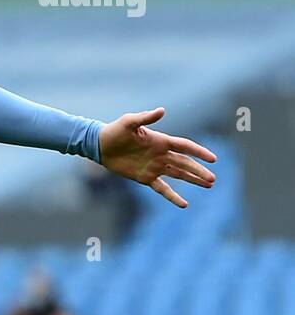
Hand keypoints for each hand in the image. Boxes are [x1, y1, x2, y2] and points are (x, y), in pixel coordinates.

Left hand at [98, 108, 216, 207]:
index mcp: (161, 141)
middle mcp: (161, 155)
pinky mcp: (145, 178)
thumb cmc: (115, 131)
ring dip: (193, 180)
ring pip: (179, 175)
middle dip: (199, 171)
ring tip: (209, 185)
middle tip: (213, 179)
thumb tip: (162, 110)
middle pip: (185, 163)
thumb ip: (146, 118)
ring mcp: (155, 167)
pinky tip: (184, 204)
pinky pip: (162, 188)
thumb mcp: (129, 122)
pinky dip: (173, 196)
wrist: (101, 145)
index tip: (213, 159)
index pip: (185, 147)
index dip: (199, 152)